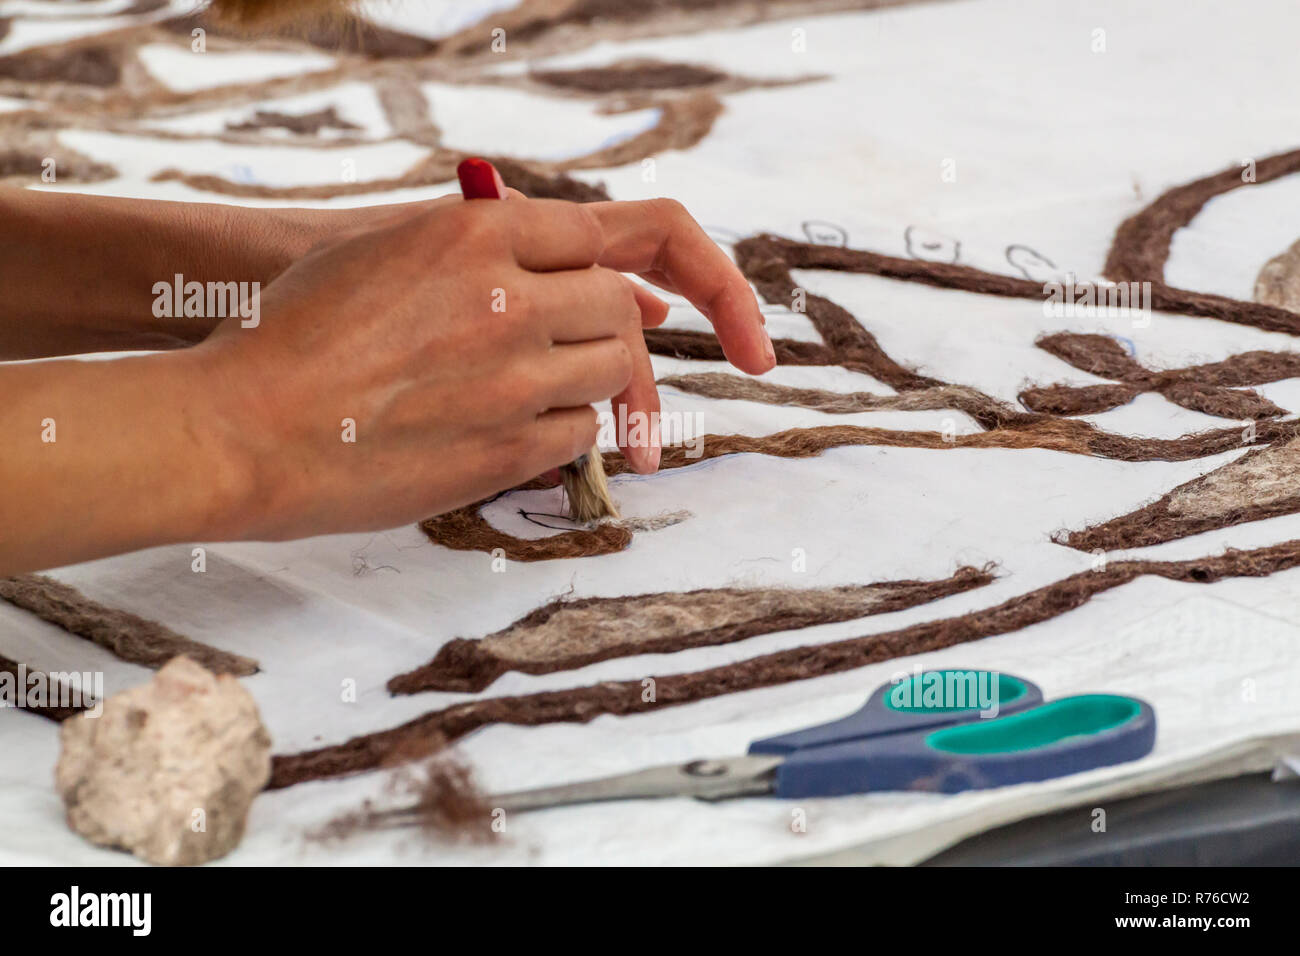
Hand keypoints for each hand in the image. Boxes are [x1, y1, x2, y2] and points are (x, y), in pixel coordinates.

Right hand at [198, 194, 772, 540]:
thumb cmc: (297, 334)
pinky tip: (502, 436)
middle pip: (624, 312)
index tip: (732, 326)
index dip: (698, 279)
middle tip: (609, 373)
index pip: (628, 236)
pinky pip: (578, 436)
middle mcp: (507, 294)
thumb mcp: (389, 252)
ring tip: (525, 401)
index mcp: (479, 230)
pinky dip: (564, 437)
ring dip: (597, 391)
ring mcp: (510, 374)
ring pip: (614, 376)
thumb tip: (626, 291)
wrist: (240, 427)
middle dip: (624, 342)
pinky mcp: (504, 448)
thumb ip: (496, 249)